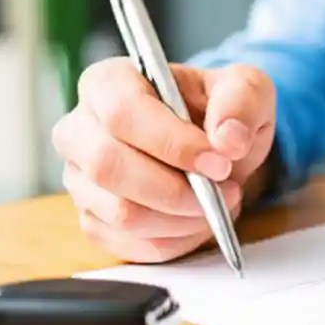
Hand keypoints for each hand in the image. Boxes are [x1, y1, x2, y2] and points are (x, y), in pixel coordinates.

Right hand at [52, 59, 275, 262]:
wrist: (214, 147)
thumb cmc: (218, 110)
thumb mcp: (244, 88)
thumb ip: (241, 100)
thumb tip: (228, 137)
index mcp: (108, 81)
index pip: (122, 112)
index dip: (171, 142)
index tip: (218, 162)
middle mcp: (80, 129)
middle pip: (108, 166)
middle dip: (175, 189)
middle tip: (224, 190)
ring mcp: (80, 178)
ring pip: (120, 212)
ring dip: (180, 218)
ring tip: (215, 204)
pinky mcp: (92, 219)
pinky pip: (129, 243)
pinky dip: (174, 240)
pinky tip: (196, 220)